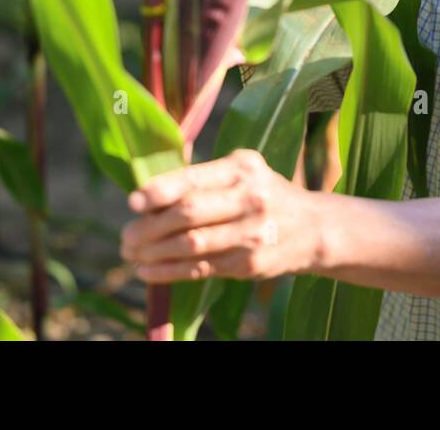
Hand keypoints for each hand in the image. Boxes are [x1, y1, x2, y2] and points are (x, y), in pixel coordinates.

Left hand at [120, 149, 325, 282]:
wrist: (313, 228)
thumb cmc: (263, 194)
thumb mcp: (243, 172)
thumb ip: (203, 179)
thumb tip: (146, 196)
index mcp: (242, 168)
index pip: (194, 179)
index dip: (159, 191)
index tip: (133, 202)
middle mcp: (250, 197)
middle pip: (189, 213)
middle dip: (149, 227)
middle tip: (125, 234)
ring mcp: (252, 234)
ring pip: (191, 244)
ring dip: (153, 251)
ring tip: (131, 252)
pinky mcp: (249, 264)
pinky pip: (200, 269)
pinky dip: (168, 271)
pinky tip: (147, 270)